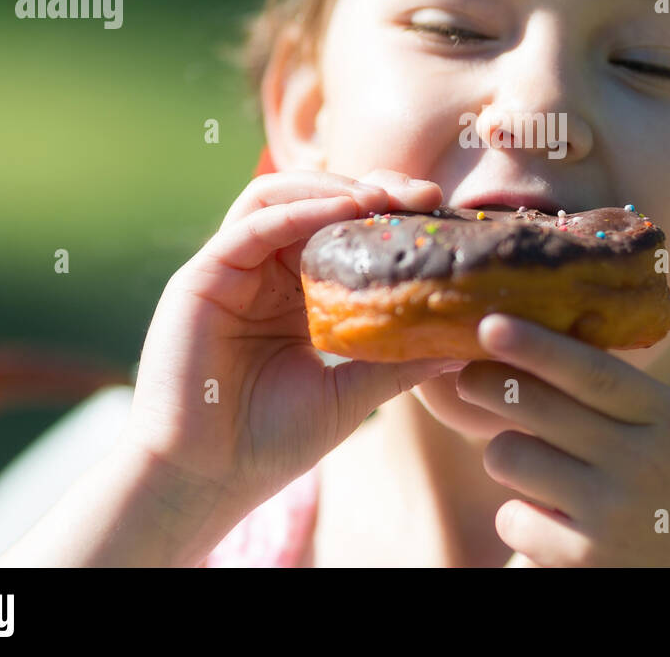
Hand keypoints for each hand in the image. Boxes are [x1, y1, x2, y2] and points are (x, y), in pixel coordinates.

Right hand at [125, 168, 463, 515]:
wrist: (205, 481)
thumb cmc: (270, 444)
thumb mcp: (352, 394)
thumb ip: (401, 363)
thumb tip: (467, 346)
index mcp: (293, 294)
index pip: (340, 230)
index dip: (387, 214)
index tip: (438, 213)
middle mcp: (261, 274)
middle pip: (313, 201)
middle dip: (371, 189)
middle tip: (423, 194)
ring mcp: (229, 271)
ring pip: (278, 196)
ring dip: (334, 187)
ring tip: (383, 197)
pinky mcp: (202, 277)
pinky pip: (252, 225)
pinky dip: (301, 209)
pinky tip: (344, 209)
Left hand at [457, 286, 669, 566]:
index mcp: (669, 420)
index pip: (592, 372)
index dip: (536, 345)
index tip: (489, 323)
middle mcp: (640, 462)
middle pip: (534, 406)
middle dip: (487, 384)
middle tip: (471, 378)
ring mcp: (609, 515)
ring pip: (510, 457)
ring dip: (507, 456)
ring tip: (533, 463)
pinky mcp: (583, 561)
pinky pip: (513, 517)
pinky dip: (521, 518)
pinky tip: (551, 523)